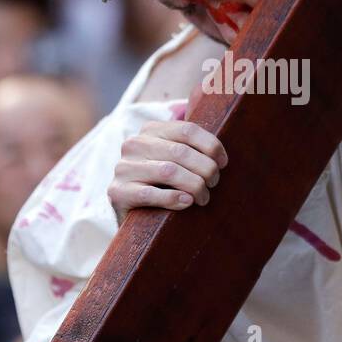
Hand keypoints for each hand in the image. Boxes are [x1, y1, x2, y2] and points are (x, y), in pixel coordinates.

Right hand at [108, 121, 227, 224]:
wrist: (132, 212)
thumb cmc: (163, 183)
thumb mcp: (174, 159)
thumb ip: (191, 148)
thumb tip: (220, 154)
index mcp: (150, 130)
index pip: (187, 130)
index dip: (211, 146)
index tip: (223, 162)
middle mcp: (134, 144)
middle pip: (181, 151)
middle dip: (205, 169)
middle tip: (213, 183)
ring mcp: (123, 167)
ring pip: (169, 171)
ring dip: (194, 186)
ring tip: (203, 198)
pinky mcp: (118, 192)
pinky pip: (150, 193)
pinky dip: (173, 198)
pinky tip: (186, 202)